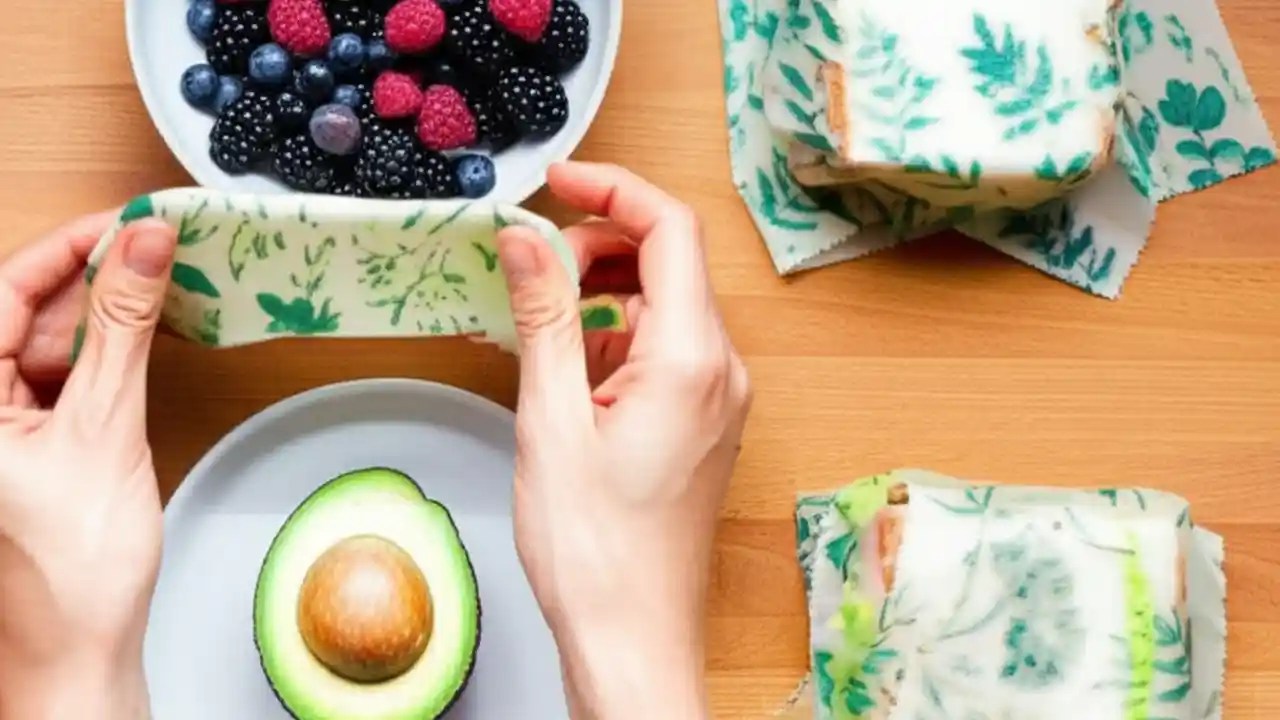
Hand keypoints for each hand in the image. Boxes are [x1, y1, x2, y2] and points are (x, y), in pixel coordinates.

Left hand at [0, 214, 177, 719]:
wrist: (78, 648)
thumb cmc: (70, 568)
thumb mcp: (102, 429)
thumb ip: (123, 330)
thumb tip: (142, 250)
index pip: (3, 290)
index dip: (69, 248)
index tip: (128, 222)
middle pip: (25, 312)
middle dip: (93, 281)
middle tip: (160, 253)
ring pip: (48, 343)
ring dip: (105, 319)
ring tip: (162, 296)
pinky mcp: (28, 441)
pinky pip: (62, 377)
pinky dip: (105, 357)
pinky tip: (144, 342)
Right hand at [498, 162, 752, 719]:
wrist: (631, 634)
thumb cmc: (595, 549)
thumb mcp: (550, 417)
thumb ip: (543, 313)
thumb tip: (525, 237)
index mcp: (692, 359)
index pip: (670, 229)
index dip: (612, 189)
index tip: (559, 181)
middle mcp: (721, 371)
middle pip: (670, 264)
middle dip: (601, 247)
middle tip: (536, 264)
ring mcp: (719, 398)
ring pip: (664, 308)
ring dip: (605, 296)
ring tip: (546, 330)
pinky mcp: (705, 422)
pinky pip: (665, 352)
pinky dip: (617, 340)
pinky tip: (572, 374)